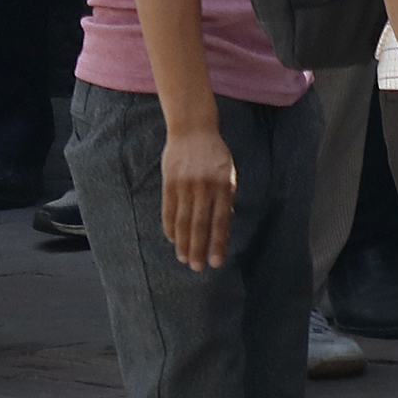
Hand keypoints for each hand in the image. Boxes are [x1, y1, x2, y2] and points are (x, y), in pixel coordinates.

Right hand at [158, 123, 237, 269]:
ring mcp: (185, 184)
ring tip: (184, 258)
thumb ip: (224, 199)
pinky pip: (169, 208)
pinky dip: (170, 226)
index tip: (216, 263)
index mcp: (224, 186)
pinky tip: (172, 239)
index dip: (217, 244)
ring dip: (183, 241)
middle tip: (197, 267)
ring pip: (183, 219)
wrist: (193, 130)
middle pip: (200, 224)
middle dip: (198, 248)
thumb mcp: (228, 175)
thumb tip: (219, 228)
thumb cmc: (215, 155)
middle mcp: (204, 187)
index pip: (220, 222)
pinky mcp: (170, 181)